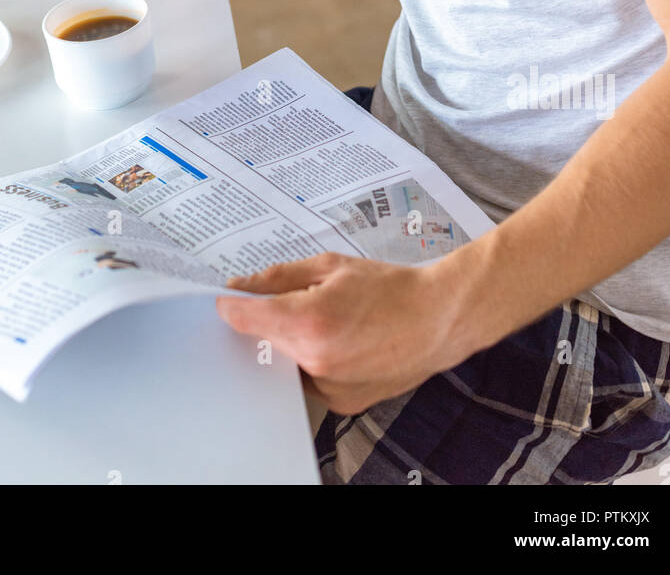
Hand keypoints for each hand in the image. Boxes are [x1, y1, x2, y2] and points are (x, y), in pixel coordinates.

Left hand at [216, 252, 467, 415]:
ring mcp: (328, 386)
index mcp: (310, 319)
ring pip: (286, 362)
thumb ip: (281, 276)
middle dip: (269, 320)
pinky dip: (313, 361)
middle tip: (292, 300)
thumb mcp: (332, 267)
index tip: (230, 296)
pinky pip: (309, 379)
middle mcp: (315, 359)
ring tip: (328, 321)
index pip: (244, 317)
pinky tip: (341, 341)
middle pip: (264, 340)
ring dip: (292, 342)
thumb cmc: (392, 288)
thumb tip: (244, 285)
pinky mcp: (340, 402)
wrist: (438, 320)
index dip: (232, 303)